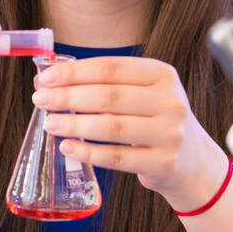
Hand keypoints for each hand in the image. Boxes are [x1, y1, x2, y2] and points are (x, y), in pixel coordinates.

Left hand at [32, 56, 227, 210]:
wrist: (192, 161)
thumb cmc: (154, 121)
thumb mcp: (139, 95)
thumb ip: (99, 86)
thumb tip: (45, 81)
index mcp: (162, 75)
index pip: (111, 68)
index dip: (74, 72)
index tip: (46, 78)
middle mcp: (170, 102)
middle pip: (109, 96)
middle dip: (69, 97)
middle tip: (40, 100)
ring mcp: (169, 134)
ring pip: (112, 127)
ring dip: (74, 124)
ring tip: (49, 123)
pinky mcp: (163, 163)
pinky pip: (118, 158)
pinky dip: (88, 152)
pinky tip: (67, 147)